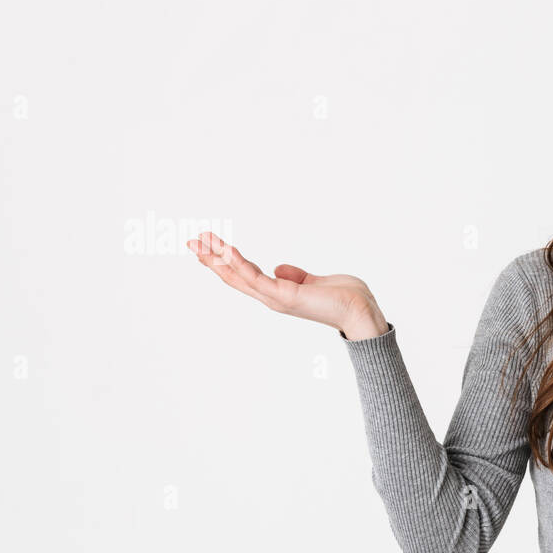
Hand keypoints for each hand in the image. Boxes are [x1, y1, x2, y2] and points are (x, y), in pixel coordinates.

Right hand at [186, 231, 387, 336]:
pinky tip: (226, 249)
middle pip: (234, 277)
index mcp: (279, 293)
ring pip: (239, 276)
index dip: (225, 262)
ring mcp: (277, 298)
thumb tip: (279, 268)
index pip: (246, 276)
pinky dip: (239, 263)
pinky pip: (256, 277)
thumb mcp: (316, 281)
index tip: (209, 246)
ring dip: (218, 258)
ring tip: (200, 241)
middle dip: (212, 260)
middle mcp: (274, 298)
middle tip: (191, 241)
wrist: (362, 311)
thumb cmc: (345, 298)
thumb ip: (296, 275)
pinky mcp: (285, 295)